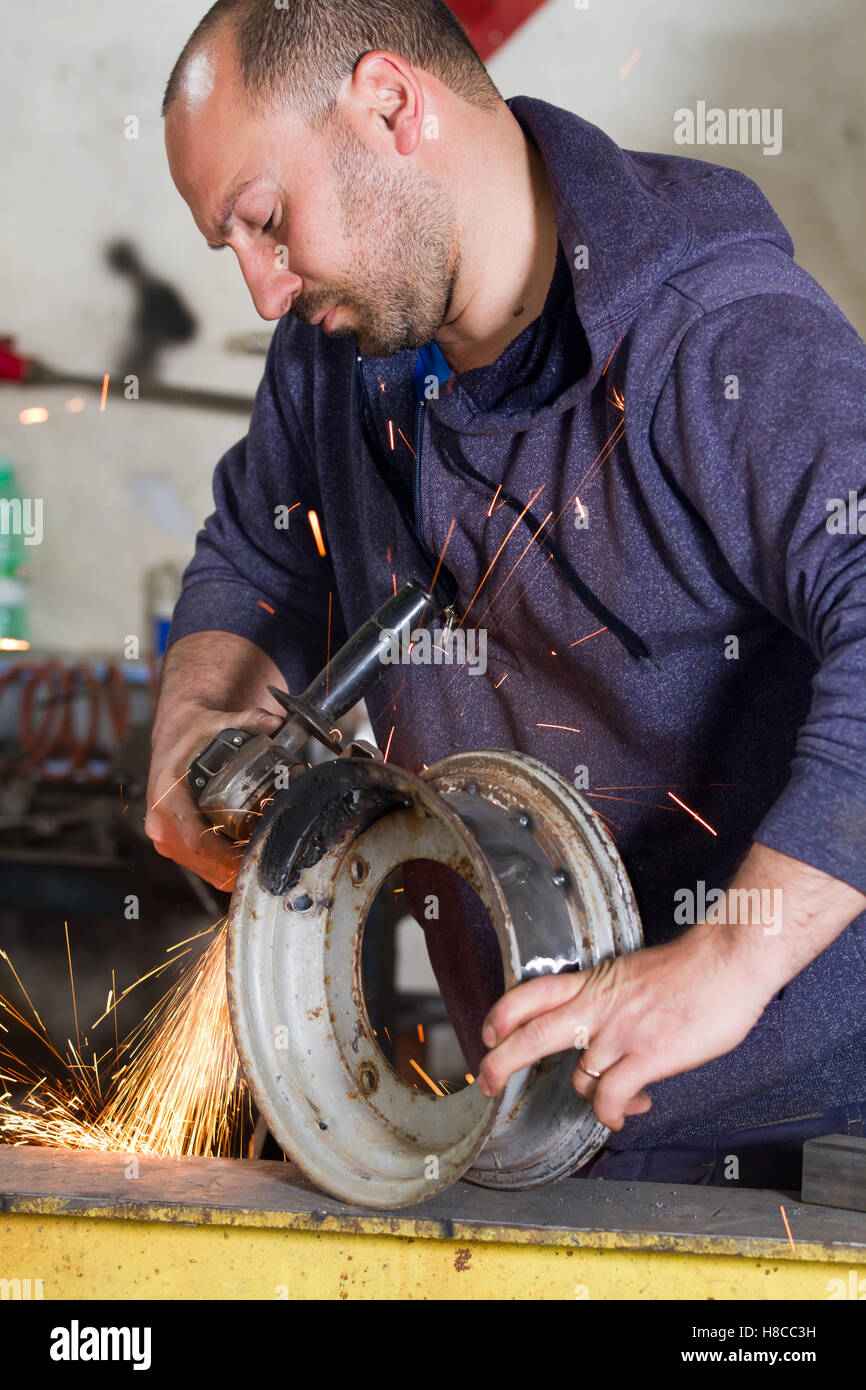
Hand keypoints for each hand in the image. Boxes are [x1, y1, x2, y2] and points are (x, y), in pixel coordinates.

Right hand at [144, 704, 284, 890]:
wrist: (173, 739)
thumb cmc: (192, 737)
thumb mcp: (217, 724)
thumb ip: (247, 721)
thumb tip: (274, 720)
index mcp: (166, 800)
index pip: (198, 841)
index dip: (228, 857)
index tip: (256, 857)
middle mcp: (161, 825)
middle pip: (204, 862)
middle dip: (238, 866)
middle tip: (272, 861)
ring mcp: (166, 839)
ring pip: (204, 870)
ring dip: (232, 870)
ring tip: (264, 861)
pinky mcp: (173, 845)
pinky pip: (201, 866)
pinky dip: (224, 868)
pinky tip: (248, 860)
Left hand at [476, 922, 770, 1130]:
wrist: (729, 960)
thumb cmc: (694, 967)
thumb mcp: (636, 972)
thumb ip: (615, 1000)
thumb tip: (611, 1029)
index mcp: (595, 982)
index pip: (532, 992)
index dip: (502, 1013)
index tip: (489, 1031)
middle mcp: (599, 1007)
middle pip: (531, 1035)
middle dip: (500, 1062)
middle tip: (487, 1081)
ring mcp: (620, 1033)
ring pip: (580, 1077)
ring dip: (594, 1096)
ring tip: (618, 1100)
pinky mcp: (647, 1056)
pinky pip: (612, 1098)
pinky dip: (612, 1113)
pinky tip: (624, 1114)